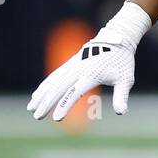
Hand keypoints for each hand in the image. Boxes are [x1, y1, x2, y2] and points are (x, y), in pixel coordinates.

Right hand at [27, 2, 150, 122]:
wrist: (117, 39)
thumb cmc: (122, 61)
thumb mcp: (126, 79)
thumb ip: (121, 96)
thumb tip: (121, 112)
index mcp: (91, 74)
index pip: (74, 92)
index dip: (64, 105)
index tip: (56, 118)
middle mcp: (78, 69)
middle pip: (58, 87)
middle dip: (46, 102)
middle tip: (37, 116)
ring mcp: (73, 65)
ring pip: (53, 81)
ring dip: (41, 94)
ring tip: (31, 107)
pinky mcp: (70, 64)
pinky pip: (54, 75)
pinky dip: (45, 85)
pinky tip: (37, 94)